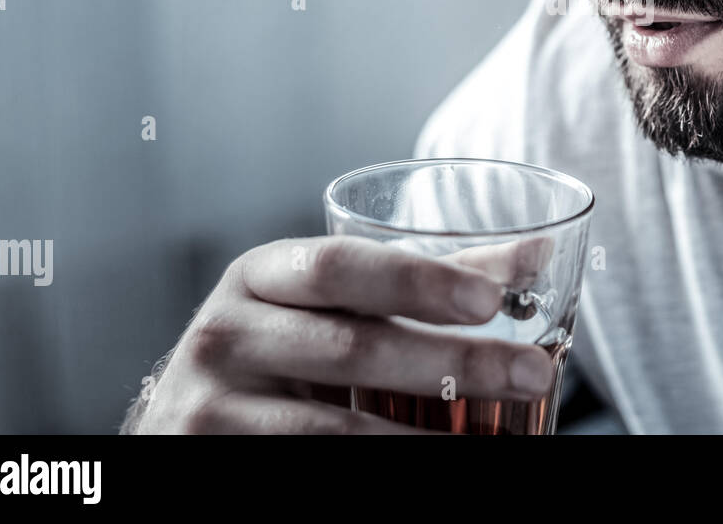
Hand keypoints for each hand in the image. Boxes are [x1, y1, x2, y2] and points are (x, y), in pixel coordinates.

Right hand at [130, 235, 556, 432]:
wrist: (183, 421)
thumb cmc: (284, 345)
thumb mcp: (334, 302)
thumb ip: (430, 277)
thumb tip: (539, 252)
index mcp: (261, 275)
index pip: (338, 267)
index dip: (414, 281)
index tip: (491, 301)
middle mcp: (226, 334)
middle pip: (352, 348)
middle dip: (454, 361)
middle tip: (534, 371)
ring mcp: (212, 408)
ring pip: (336, 430)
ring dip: (427, 440)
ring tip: (496, 441)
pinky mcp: (213, 460)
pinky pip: (314, 468)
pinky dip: (385, 470)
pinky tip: (436, 463)